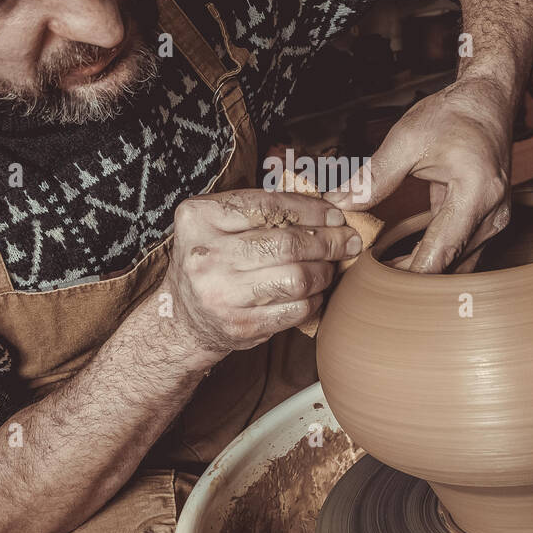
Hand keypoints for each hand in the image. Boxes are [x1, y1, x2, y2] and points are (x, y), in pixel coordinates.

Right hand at [161, 189, 361, 351]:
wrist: (184, 316)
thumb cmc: (216, 259)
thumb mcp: (224, 223)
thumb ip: (269, 208)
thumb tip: (337, 206)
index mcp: (199, 217)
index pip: (269, 206)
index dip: (311, 209)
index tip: (336, 215)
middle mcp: (205, 255)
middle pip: (287, 244)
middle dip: (328, 241)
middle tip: (348, 241)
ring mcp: (221, 294)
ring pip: (297, 278)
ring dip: (325, 271)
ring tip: (331, 266)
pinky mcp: (239, 326)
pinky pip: (296, 309)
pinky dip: (315, 298)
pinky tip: (315, 291)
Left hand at [327, 73, 512, 273]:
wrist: (487, 102)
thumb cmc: (453, 115)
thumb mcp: (407, 139)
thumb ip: (374, 177)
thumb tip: (340, 204)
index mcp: (477, 193)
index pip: (440, 254)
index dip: (408, 277)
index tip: (375, 286)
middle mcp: (493, 214)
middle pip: (449, 267)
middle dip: (409, 279)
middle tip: (366, 282)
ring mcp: (494, 221)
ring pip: (456, 266)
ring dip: (421, 273)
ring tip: (379, 275)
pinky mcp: (487, 222)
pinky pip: (459, 253)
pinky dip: (433, 259)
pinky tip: (402, 263)